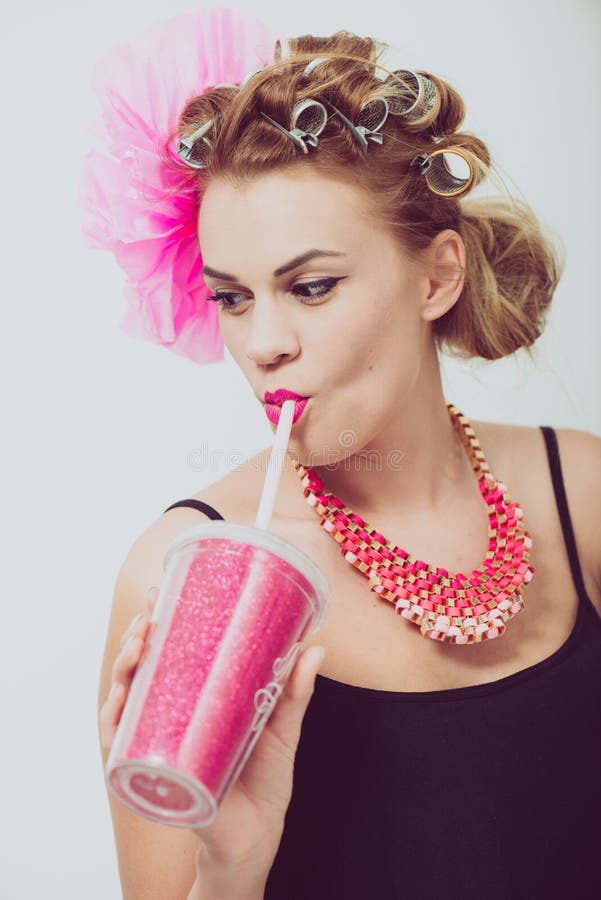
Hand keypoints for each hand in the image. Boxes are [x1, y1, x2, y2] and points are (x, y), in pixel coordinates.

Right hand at [100, 588, 324, 892]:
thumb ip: (294, 691)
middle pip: (139, 672)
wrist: (256, 836)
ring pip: (124, 701)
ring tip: (137, 648)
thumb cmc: (264, 779)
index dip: (157, 624)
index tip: (158, 592)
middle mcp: (168, 717)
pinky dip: (113, 723)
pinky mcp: (153, 774)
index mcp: (194, 699)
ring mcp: (157, 745)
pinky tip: (119, 701)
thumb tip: (315, 647)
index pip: (167, 654)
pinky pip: (120, 747)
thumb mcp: (280, 728)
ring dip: (123, 670)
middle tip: (148, 619)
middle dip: (136, 640)